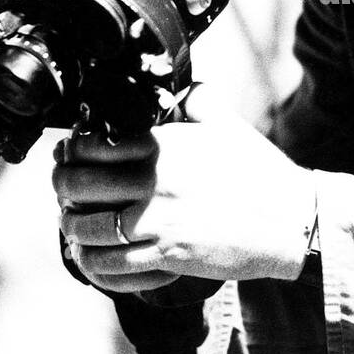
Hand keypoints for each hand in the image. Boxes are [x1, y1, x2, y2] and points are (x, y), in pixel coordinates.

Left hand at [54, 85, 315, 294]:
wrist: (291, 222)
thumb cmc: (260, 173)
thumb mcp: (228, 126)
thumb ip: (197, 102)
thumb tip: (180, 90)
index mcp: (166, 145)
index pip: (92, 144)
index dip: (71, 150)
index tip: (70, 154)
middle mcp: (156, 181)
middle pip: (77, 185)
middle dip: (62, 187)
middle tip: (65, 190)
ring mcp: (159, 221)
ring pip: (84, 228)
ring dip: (72, 227)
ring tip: (76, 224)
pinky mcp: (167, 256)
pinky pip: (109, 264)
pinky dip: (92, 262)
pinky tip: (95, 255)